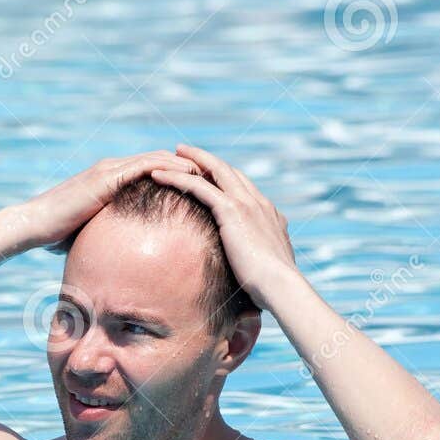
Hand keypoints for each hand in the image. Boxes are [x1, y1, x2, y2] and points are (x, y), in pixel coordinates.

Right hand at [17, 151, 200, 249]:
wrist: (34, 225)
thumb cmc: (56, 234)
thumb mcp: (91, 233)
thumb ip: (108, 236)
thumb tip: (119, 260)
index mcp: (111, 179)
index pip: (151, 170)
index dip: (177, 174)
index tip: (202, 183)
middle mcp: (112, 169)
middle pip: (160, 160)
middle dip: (188, 165)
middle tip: (215, 173)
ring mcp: (109, 170)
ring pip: (157, 159)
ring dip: (185, 163)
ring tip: (211, 171)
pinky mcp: (107, 176)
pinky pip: (146, 167)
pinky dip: (169, 168)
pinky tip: (191, 174)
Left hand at [150, 145, 297, 301]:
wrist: (281, 286)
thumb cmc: (272, 287)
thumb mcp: (266, 268)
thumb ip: (257, 260)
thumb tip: (248, 272)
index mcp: (268, 214)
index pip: (243, 186)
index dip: (223, 177)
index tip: (207, 172)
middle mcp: (258, 202)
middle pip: (229, 170)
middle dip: (207, 159)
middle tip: (186, 152)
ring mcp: (246, 204)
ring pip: (215, 170)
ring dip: (191, 160)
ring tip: (172, 153)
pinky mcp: (232, 211)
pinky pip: (200, 186)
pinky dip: (178, 177)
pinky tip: (159, 175)